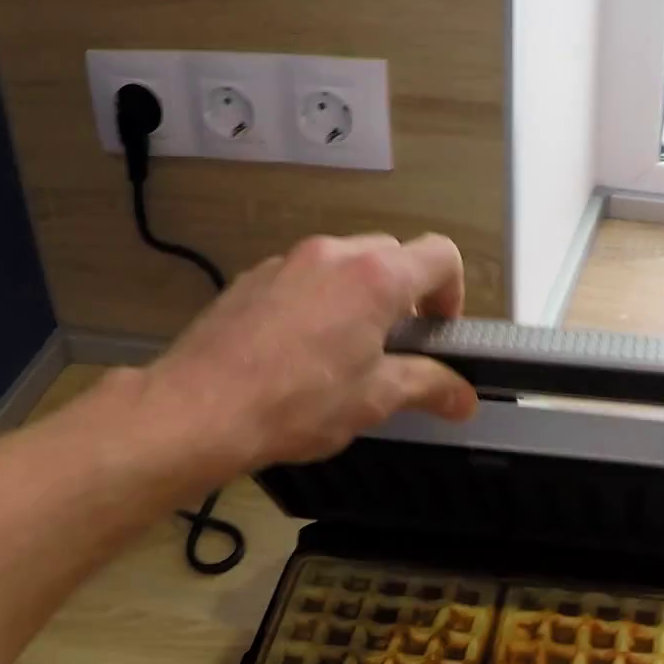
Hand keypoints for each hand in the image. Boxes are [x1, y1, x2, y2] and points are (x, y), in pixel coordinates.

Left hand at [145, 233, 478, 478]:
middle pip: (391, 255)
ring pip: (342, 266)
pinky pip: (301, 280)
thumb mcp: (374, 400)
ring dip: (358, 299)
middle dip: (405, 296)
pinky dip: (315, 304)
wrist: (200, 409)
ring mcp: (286, 262)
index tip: (438, 333)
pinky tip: (297, 355)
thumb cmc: (297, 403)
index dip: (453, 293)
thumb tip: (463, 397)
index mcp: (375, 276)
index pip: (440, 255)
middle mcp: (332, 254)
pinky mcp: (250, 279)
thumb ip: (426, 386)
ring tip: (343, 355)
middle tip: (395, 348)